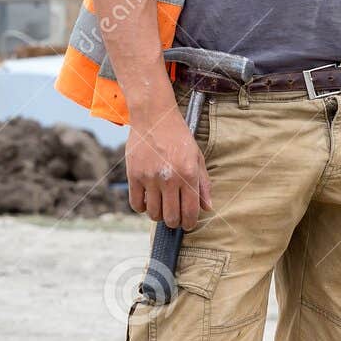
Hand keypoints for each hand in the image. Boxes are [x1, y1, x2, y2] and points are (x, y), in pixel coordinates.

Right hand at [126, 106, 211, 228]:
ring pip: (153, 213)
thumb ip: (203, 184)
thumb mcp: (197, 157)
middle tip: (175, 217)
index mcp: (188, 174)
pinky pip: (136, 204)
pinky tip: (148, 201)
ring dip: (159, 216)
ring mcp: (150, 177)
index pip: (190, 211)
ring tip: (161, 208)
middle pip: (171, 217)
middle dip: (175, 222)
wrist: (154, 116)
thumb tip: (207, 208)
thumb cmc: (178, 136)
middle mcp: (169, 178)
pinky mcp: (133, 175)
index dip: (189, 223)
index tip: (188, 224)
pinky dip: (142, 207)